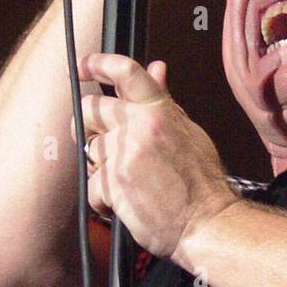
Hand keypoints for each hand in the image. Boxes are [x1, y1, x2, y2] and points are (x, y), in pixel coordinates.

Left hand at [74, 53, 238, 262]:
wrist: (206, 222)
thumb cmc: (201, 182)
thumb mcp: (189, 132)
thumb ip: (165, 102)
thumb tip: (156, 68)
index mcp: (159, 110)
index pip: (125, 72)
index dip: (97, 64)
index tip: (81, 67)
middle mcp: (139, 126)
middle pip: (89, 108)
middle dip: (87, 124)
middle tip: (98, 140)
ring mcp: (124, 153)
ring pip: (88, 150)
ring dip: (101, 167)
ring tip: (127, 182)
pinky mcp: (113, 182)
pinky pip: (91, 185)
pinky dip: (103, 198)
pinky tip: (123, 203)